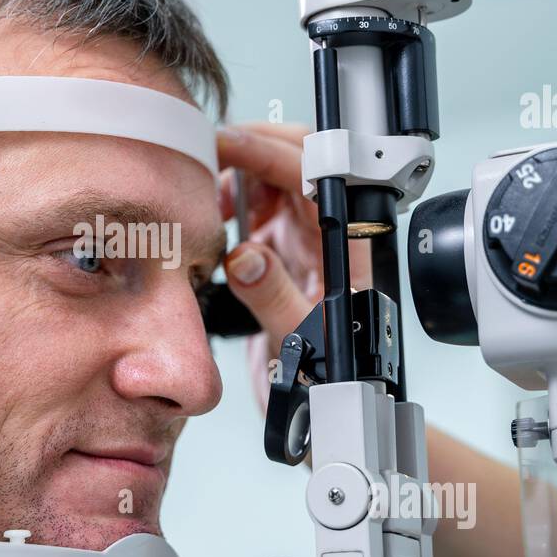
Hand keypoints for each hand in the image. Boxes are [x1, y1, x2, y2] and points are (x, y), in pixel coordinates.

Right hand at [216, 122, 371, 409]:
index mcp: (346, 248)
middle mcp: (330, 237)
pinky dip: (235, 201)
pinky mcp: (286, 253)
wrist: (329, 411)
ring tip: (210, 193)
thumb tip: (246, 257)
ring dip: (243, 173)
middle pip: (302, 161)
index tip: (228, 145)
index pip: (314, 177)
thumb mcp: (299, 343)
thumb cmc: (332, 382)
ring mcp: (308, 242)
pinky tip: (216, 217)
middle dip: (257, 145)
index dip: (270, 153)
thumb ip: (274, 298)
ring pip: (279, 180)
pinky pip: (262, 209)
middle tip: (212, 150)